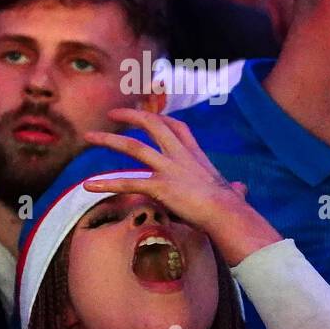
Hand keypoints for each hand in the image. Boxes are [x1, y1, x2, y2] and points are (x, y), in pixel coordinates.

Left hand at [82, 108, 279, 264]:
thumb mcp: (233, 191)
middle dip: (131, 115)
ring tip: (88, 136)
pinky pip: (127, 183)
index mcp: (195, 155)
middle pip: (152, 125)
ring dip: (109, 140)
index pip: (176, 127)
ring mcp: (169, 169)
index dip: (160, 118)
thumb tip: (242, 189)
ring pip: (133, 146)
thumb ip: (234, 188)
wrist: (228, 215)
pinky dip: (106, 183)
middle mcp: (180, 156)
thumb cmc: (232, 208)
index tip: (146, 113)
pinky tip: (87, 185)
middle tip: (111, 113)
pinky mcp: (160, 186)